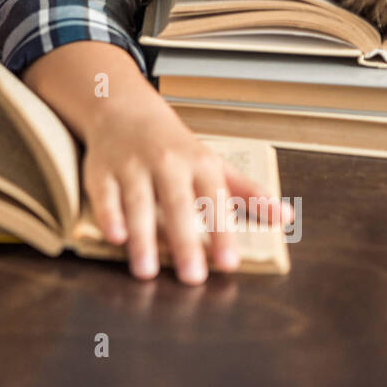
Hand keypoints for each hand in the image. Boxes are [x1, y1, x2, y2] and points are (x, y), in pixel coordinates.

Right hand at [83, 99, 291, 282]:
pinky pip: (105, 194)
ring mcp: (132, 165)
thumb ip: (247, 193)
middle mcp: (166, 162)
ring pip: (138, 202)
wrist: (124, 110)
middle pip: (177, 203)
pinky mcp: (102, 171)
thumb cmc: (174, 146)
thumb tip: (284, 217)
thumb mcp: (213, 163)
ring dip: (143, 237)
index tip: (228, 264)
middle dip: (184, 241)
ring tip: (146, 271)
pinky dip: (109, 215)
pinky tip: (115, 238)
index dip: (222, 232)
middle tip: (191, 277)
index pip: (213, 199)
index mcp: (199, 163)